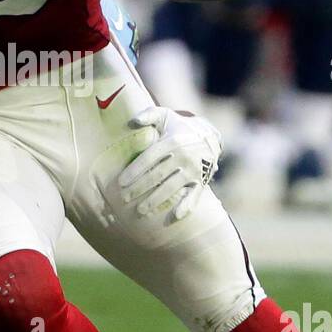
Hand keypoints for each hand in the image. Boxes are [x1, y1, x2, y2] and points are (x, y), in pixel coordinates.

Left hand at [118, 106, 221, 220]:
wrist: (210, 136)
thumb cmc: (179, 127)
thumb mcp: (165, 115)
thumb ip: (149, 114)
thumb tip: (133, 121)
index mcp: (172, 141)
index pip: (149, 158)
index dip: (134, 171)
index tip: (121, 182)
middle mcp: (183, 156)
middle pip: (157, 176)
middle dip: (139, 188)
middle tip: (125, 199)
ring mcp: (194, 170)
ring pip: (171, 188)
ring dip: (155, 200)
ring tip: (140, 210)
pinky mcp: (202, 180)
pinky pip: (195, 195)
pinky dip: (187, 206)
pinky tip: (176, 216)